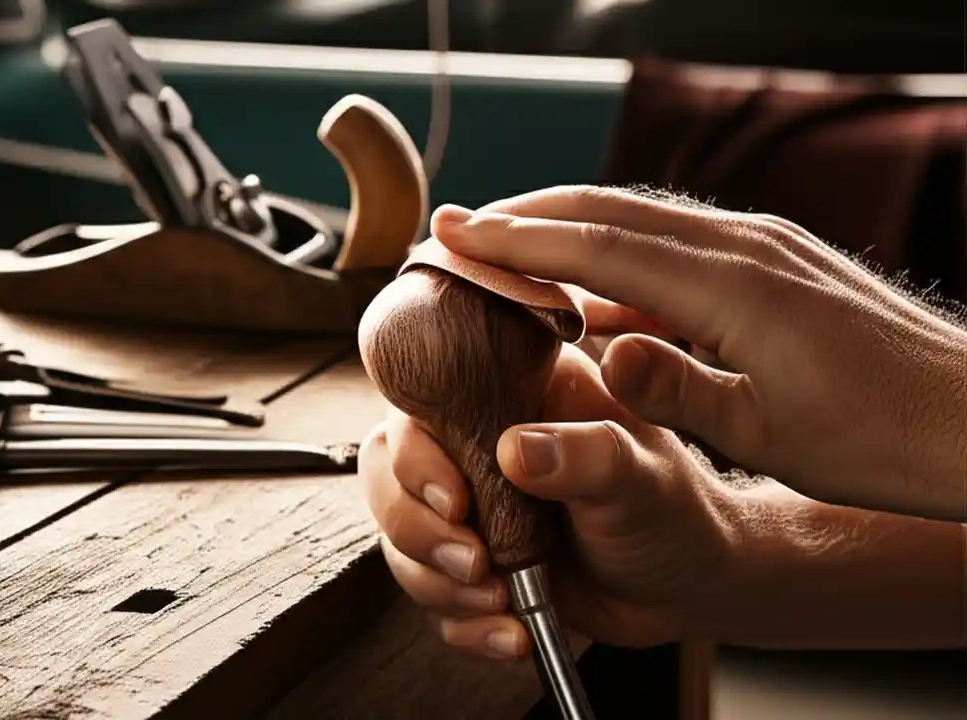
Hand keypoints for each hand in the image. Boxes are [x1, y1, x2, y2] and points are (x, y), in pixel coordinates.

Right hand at [360, 344, 742, 658]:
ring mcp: (468, 504)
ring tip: (498, 602)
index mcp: (509, 395)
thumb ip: (585, 456)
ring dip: (436, 580)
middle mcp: (474, 442)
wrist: (688, 582)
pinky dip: (461, 622)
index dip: (419, 455)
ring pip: (399, 537)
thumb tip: (518, 451)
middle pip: (388, 472)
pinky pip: (431, 593)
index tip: (457, 500)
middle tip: (473, 563)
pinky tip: (508, 634)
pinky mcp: (470, 560)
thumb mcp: (640, 477)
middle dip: (417, 527)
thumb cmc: (674, 510)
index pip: (423, 406)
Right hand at [432, 186, 966, 520]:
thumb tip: (598, 347)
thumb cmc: (879, 439)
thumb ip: (674, 386)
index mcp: (734, 285)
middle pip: (612, 210)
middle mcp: (746, 247)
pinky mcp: (778, 262)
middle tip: (462, 225)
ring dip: (570, 227)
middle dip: (529, 213)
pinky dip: (618, 253)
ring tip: (511, 247)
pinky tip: (597, 286)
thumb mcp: (766, 432)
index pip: (598, 246)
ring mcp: (766, 247)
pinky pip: (676, 243)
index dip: (517, 238)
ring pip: (642, 219)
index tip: (454, 232)